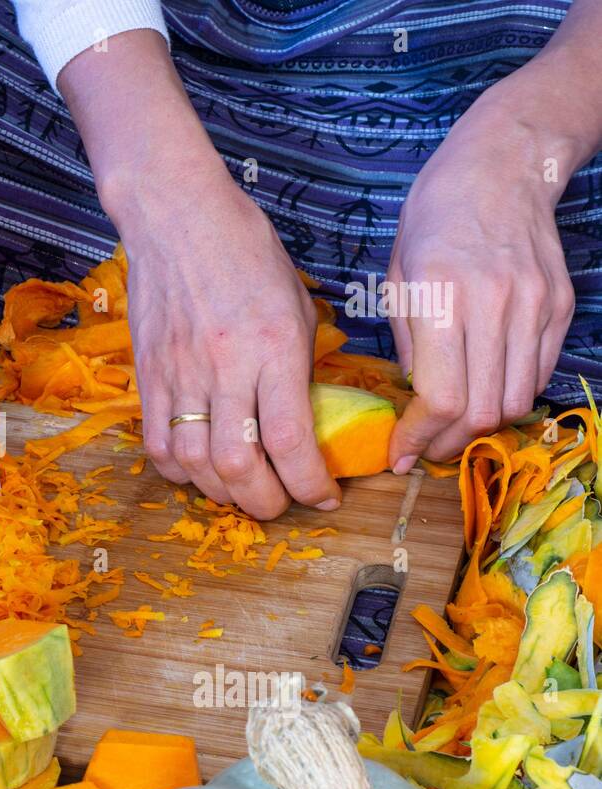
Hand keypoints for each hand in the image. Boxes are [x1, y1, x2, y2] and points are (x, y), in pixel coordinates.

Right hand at [121, 175, 340, 518]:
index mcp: (274, 346)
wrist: (177, 216)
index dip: (311, 484)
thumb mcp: (295, 304)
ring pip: (194, 462)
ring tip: (240, 491)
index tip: (326, 496)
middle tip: (281, 503)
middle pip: (238, 464)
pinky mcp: (149, 374)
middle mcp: (226, 366)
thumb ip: (297, 366)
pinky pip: (157, 442)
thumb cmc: (245, 252)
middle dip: (265, 502)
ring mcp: (180, 373)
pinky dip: (180, 471)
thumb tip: (305, 419)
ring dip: (221, 492)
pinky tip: (198, 469)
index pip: (291, 439)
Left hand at [386, 80, 576, 469]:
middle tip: (426, 449)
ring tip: (453, 428)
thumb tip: (415, 400)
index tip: (402, 453)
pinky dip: (511, 394)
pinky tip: (485, 391)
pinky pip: (538, 372)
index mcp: (443, 297)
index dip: (420, 437)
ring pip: (517, 399)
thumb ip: (407, 343)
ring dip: (483, 426)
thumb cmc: (433, 219)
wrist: (500, 168)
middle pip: (483, 409)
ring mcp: (534, 305)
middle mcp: (495, 303)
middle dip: (449, 443)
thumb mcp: (397, 277)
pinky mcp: (559, 305)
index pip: (442, 397)